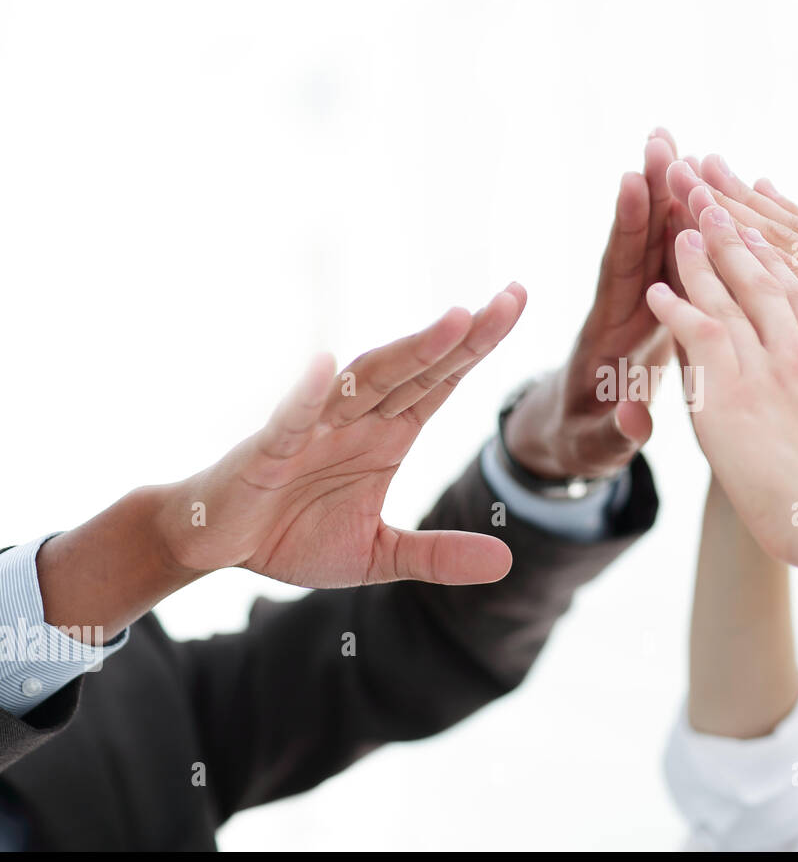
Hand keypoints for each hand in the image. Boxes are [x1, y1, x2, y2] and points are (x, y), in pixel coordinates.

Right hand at [159, 284, 526, 587]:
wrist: (215, 543)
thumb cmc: (293, 533)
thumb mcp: (378, 554)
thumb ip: (438, 555)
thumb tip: (506, 563)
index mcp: (389, 435)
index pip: (442, 381)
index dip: (479, 346)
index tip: (517, 301)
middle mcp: (358, 420)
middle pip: (417, 369)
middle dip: (463, 336)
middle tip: (511, 298)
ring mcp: (314, 429)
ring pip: (366, 382)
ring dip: (408, 352)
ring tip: (454, 321)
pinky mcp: (266, 450)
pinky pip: (289, 419)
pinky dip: (307, 394)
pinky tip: (326, 365)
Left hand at [503, 129, 694, 479]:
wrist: (574, 437)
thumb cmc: (582, 443)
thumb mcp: (597, 446)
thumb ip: (616, 432)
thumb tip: (634, 421)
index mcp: (605, 335)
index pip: (617, 273)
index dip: (625, 229)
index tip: (630, 181)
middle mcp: (621, 309)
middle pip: (637, 242)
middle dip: (649, 191)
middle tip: (661, 139)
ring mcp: (641, 305)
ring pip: (657, 243)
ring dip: (668, 196)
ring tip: (679, 144)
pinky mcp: (659, 309)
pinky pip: (676, 262)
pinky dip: (688, 227)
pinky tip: (702, 194)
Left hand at [644, 206, 797, 570]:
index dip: (777, 258)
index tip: (761, 228)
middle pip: (764, 281)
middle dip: (736, 236)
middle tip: (714, 198)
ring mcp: (767, 370)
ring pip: (730, 297)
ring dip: (702, 257)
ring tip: (681, 221)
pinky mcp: (733, 393)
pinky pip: (699, 335)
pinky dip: (676, 307)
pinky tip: (657, 288)